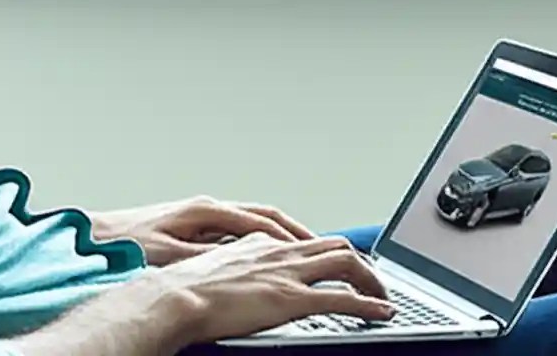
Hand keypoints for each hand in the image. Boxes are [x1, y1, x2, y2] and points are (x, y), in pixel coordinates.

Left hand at [90, 196, 319, 266]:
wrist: (100, 236)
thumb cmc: (129, 243)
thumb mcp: (171, 254)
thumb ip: (208, 257)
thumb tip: (238, 261)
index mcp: (206, 211)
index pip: (262, 222)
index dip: (292, 238)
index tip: (317, 251)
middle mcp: (208, 208)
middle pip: (265, 216)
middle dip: (297, 231)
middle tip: (326, 248)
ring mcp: (202, 215)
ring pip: (253, 221)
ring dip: (280, 234)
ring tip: (305, 250)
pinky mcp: (194, 226)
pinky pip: (239, 229)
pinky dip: (260, 239)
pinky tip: (267, 255)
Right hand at [149, 232, 393, 348]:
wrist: (173, 298)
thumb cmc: (182, 291)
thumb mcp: (211, 269)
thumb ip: (232, 268)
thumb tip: (237, 279)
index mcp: (259, 244)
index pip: (305, 242)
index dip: (329, 254)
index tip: (340, 266)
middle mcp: (278, 252)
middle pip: (335, 246)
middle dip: (361, 263)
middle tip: (372, 281)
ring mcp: (286, 274)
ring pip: (346, 264)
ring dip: (372, 281)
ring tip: (383, 297)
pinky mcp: (290, 299)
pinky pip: (343, 299)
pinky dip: (369, 305)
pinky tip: (381, 312)